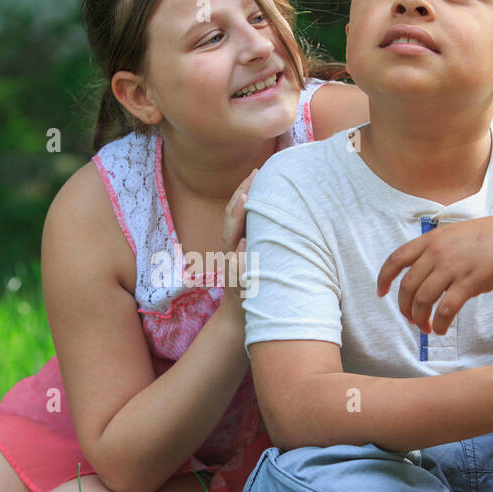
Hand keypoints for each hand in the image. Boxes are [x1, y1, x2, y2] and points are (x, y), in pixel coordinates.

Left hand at [220, 168, 257, 309]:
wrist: (237, 318)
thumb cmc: (245, 305)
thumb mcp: (243, 289)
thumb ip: (241, 267)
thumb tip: (243, 243)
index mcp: (229, 254)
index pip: (233, 225)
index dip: (239, 208)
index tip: (247, 193)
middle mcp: (230, 246)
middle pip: (233, 212)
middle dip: (243, 191)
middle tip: (257, 172)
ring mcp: (234, 245)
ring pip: (237, 213)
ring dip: (246, 193)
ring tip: (258, 176)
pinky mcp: (241, 246)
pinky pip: (244, 220)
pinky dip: (251, 204)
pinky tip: (263, 195)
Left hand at [376, 214, 492, 333]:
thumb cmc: (485, 239)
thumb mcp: (453, 234)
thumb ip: (433, 248)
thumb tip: (416, 269)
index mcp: (430, 240)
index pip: (395, 259)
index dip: (384, 278)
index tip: (381, 292)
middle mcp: (437, 253)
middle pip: (407, 287)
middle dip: (404, 308)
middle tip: (410, 319)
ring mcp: (452, 268)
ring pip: (422, 300)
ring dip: (419, 319)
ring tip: (425, 328)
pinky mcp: (468, 283)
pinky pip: (445, 310)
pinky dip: (439, 324)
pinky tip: (440, 330)